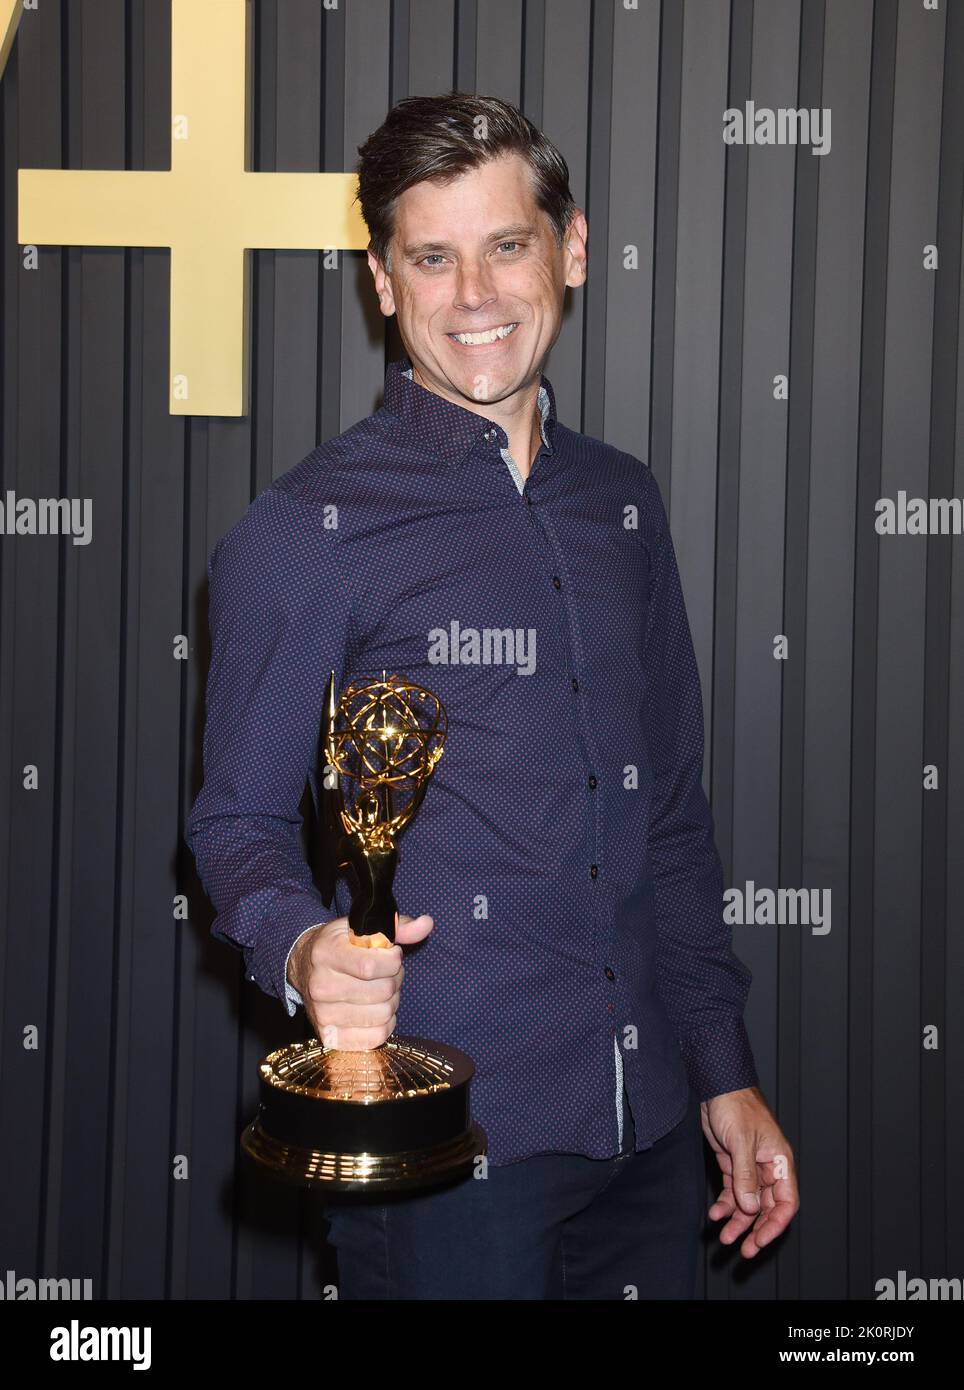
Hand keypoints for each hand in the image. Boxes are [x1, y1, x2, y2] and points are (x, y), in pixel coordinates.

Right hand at [287, 912, 433, 1049]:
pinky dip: (385, 1024)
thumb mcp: (363, 927)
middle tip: (387, 974)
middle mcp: (320, 985)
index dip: (393, 961)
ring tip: (381, 991)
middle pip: (380, 991)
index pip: (371, 966)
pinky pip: (376, 1037)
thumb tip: (426, 924)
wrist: (306, 969)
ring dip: (391, 1002)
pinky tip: (376, 1009)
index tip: (392, 955)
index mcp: (326, 953)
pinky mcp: (330, 1037)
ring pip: (382, 1015)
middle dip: (395, 980)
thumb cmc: (341, 946)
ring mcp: (323, 1014)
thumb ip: (397, 926)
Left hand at [700, 1086, 799, 1257]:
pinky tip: (715, 1215)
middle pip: (767, 1208)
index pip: (786, 1202)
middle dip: (756, 1230)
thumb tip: (749, 1209)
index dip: (776, 1224)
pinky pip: (733, 1192)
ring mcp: (750, 1168)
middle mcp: (767, 1168)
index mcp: (779, 1162)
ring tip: (724, 1238)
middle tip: (745, 1250)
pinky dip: (725, 1205)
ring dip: (738, 1222)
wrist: (716, 1086)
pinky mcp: (733, 1164)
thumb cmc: (736, 1106)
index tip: (761, 1241)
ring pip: (748, 1203)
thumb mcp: (741, 1142)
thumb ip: (745, 1176)